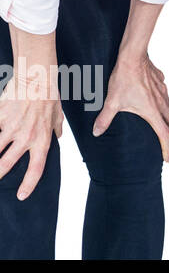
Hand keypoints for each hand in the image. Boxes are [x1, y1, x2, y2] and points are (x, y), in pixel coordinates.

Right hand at [0, 63, 63, 199]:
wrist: (36, 77)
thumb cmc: (50, 95)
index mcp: (42, 138)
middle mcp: (25, 136)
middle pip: (6, 164)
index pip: (36, 167)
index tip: (21, 196)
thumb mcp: (58, 115)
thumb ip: (56, 129)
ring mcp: (9, 127)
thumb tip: (57, 137)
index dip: (29, 184)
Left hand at [93, 50, 168, 160]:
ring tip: (154, 116)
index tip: (167, 158)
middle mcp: (161, 102)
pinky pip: (164, 93)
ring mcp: (162, 91)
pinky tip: (150, 95)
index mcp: (151, 111)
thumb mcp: (112, 101)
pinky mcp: (160, 81)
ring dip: (165, 114)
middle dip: (167, 129)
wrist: (133, 56)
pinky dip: (161, 98)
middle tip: (157, 134)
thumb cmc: (124, 79)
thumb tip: (96, 133)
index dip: (167, 148)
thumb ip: (105, 119)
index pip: (164, 134)